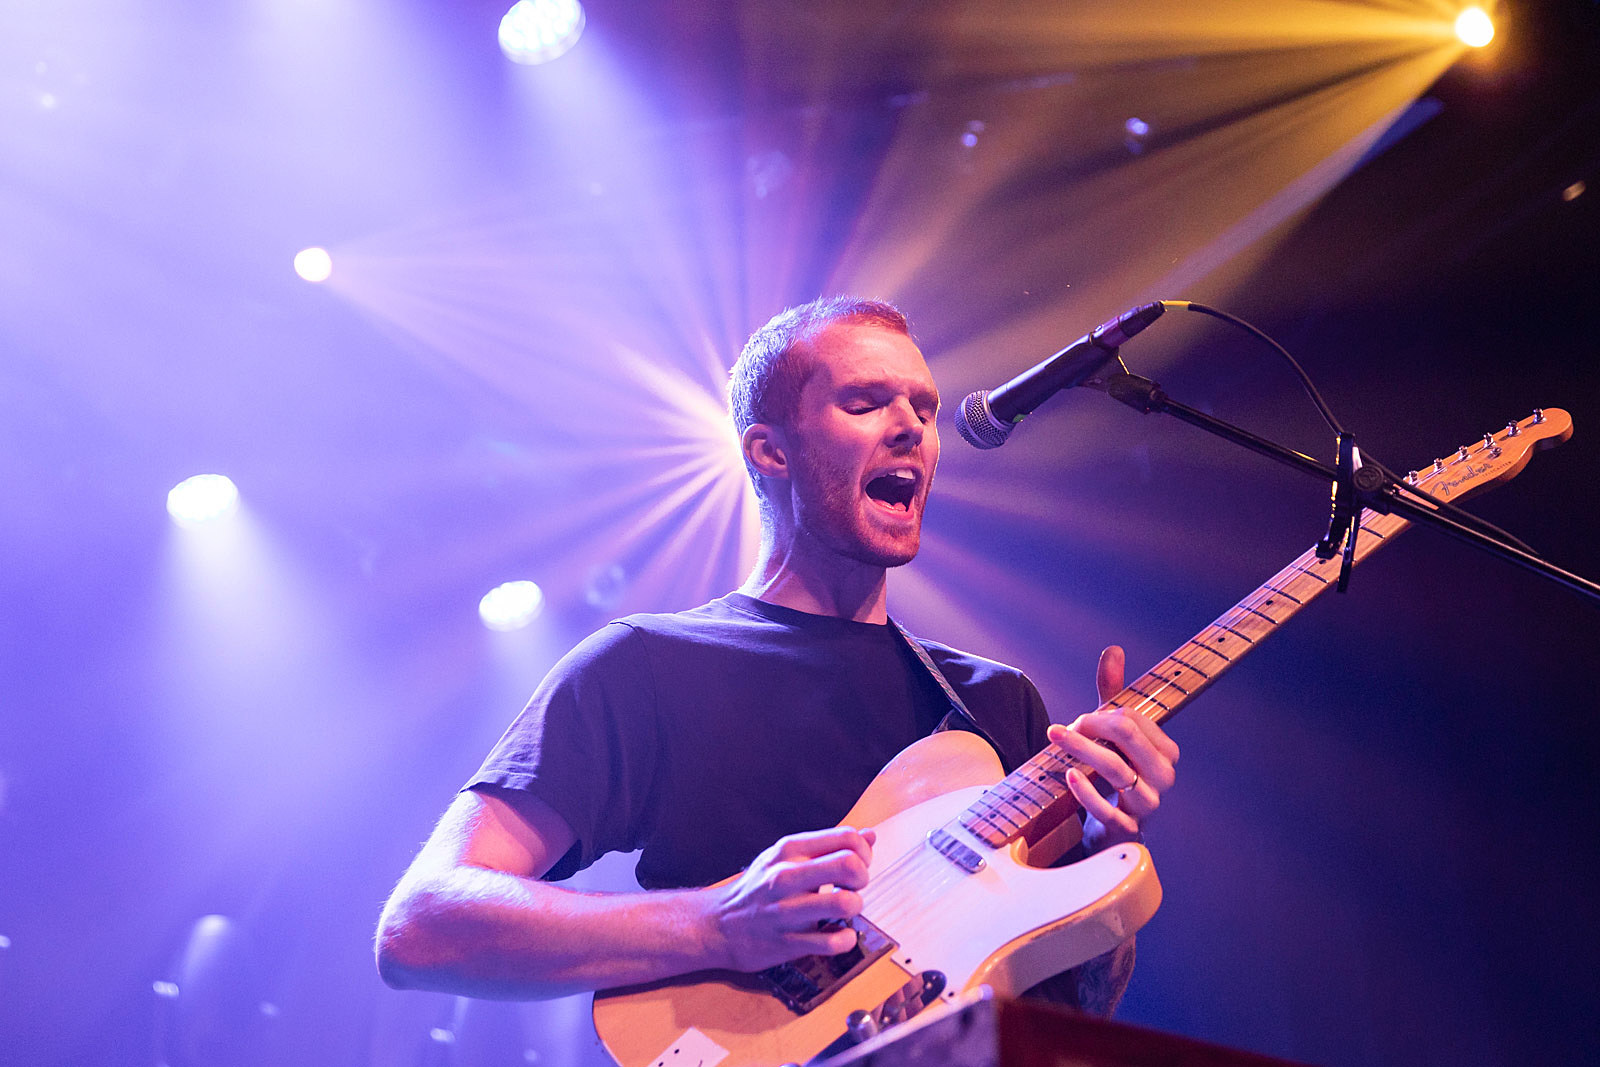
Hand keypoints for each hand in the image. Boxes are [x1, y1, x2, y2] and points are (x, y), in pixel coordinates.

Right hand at [706, 826, 875, 972]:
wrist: (717, 925)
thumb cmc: (758, 888)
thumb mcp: (786, 857)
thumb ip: (827, 846)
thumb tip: (869, 835)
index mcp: (789, 850)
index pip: (846, 837)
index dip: (864, 852)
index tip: (858, 865)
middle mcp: (787, 876)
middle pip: (849, 865)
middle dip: (863, 877)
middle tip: (853, 887)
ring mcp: (786, 911)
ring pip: (844, 903)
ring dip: (855, 907)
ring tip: (845, 911)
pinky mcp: (787, 943)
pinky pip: (832, 942)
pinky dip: (845, 939)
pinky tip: (839, 934)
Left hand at [1046, 645, 1179, 852]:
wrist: (1110, 825)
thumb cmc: (1114, 770)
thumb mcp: (1113, 732)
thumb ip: (1114, 692)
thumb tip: (1113, 650)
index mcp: (1165, 751)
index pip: (1135, 719)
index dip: (1101, 715)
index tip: (1080, 722)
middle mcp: (1163, 776)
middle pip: (1127, 738)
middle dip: (1091, 726)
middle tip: (1060, 729)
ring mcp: (1148, 804)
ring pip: (1116, 770)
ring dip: (1081, 750)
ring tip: (1056, 737)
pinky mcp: (1127, 828)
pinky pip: (1108, 809)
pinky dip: (1085, 791)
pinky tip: (1068, 775)